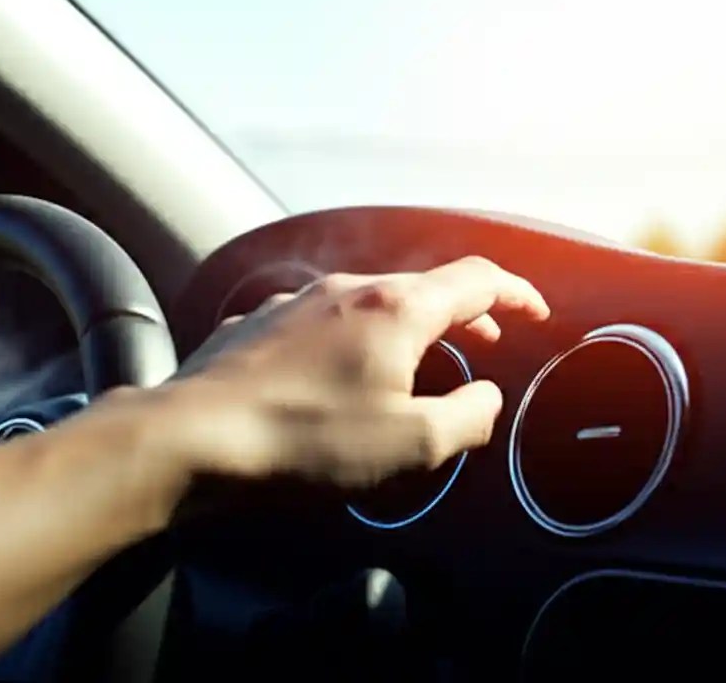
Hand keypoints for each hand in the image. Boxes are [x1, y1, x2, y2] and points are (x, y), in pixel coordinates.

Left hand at [166, 256, 549, 488]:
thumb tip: (486, 400)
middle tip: (486, 343)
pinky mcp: (255, 326)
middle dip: (463, 314)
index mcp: (395, 309)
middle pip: (422, 287)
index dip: (516, 294)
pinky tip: (339, 376)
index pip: (476, 280)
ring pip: (368, 302)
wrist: (190, 440)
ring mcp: (294, 302)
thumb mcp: (411, 446)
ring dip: (405, 328)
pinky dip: (351, 340)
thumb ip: (467, 417)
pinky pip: (321, 322)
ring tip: (417, 362)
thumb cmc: (303, 443)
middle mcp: (345, 289)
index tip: (535, 312)